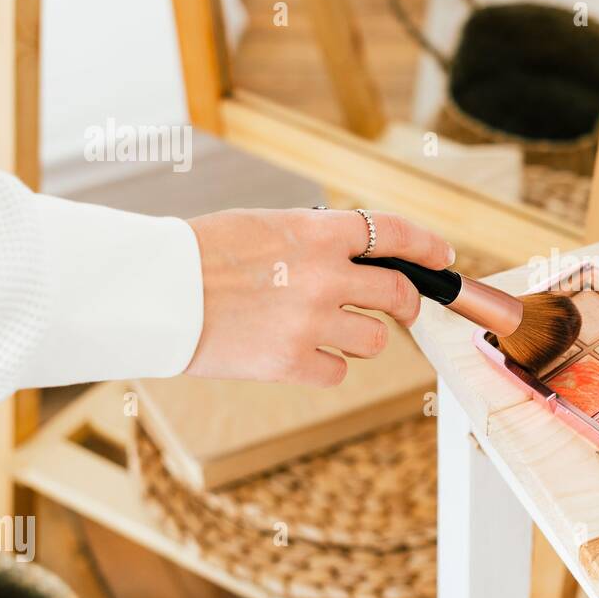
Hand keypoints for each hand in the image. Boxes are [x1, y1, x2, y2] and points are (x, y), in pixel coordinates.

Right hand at [184, 208, 453, 386]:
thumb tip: (359, 256)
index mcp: (318, 233)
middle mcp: (325, 275)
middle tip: (401, 309)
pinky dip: (325, 365)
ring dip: (361, 337)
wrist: (155, 291)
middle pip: (397, 294)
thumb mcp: (267, 226)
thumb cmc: (202, 254)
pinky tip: (298, 354)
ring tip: (327, 329)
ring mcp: (311, 321)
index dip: (427, 247)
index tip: (443, 258)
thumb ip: (316, 240)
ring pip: (375, 339)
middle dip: (406, 304)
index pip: (395, 234)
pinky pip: (339, 371)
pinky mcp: (292, 362)